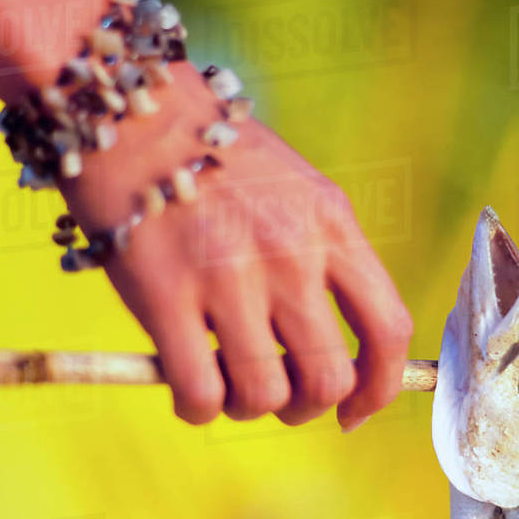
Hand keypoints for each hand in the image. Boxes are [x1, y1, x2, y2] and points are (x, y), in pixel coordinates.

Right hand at [59, 64, 412, 428]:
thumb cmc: (212, 159)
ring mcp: (228, 274)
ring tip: (224, 384)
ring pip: (265, 396)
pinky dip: (197, 409)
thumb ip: (323, 260)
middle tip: (276, 396)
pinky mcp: (165, 294)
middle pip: (329, 378)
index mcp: (331, 224)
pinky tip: (188, 391)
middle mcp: (290, 252)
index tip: (356, 409)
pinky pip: (200, 393)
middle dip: (306, 408)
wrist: (130, 109)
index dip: (379, 387)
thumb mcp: (295, 193)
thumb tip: (339, 354)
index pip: (388, 328)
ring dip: (247, 409)